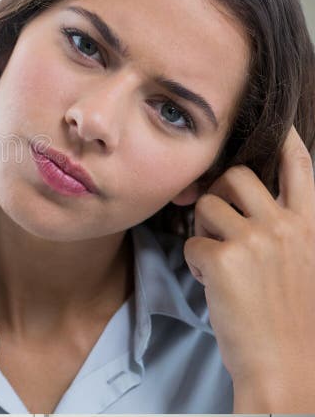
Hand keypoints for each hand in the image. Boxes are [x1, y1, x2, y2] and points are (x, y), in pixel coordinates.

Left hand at [183, 124, 314, 411]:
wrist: (290, 370)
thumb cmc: (293, 324)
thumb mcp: (304, 266)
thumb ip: (286, 231)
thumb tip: (249, 206)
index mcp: (310, 227)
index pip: (300, 168)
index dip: (284, 139)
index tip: (274, 122)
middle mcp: (287, 226)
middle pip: (236, 177)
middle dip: (219, 193)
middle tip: (216, 223)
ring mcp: (256, 240)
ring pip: (206, 206)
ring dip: (203, 229)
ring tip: (218, 262)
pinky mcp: (224, 259)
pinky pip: (190, 243)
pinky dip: (194, 263)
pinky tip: (212, 285)